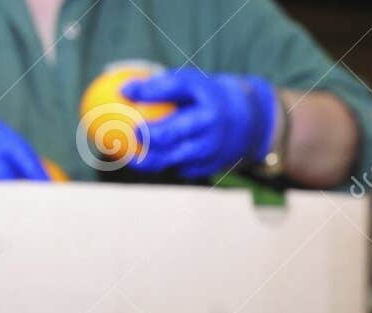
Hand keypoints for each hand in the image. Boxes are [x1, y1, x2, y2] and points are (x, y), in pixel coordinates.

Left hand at [123, 69, 277, 179]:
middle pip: (173, 132)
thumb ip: (162, 86)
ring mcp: (213, 147)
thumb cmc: (206, 99)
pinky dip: (169, 165)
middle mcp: (211, 122)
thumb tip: (124, 90)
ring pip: (175, 157)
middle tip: (128, 134)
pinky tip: (151, 163)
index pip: (174, 88)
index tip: (124, 91)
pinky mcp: (213, 165)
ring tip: (130, 159)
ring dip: (151, 160)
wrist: (247, 120)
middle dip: (148, 136)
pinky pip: (184, 168)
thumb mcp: (191, 85)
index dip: (148, 91)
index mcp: (206, 94)